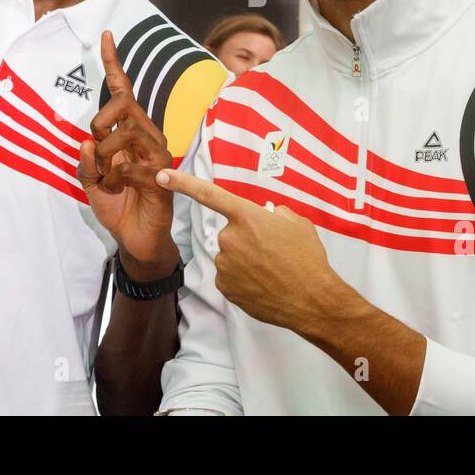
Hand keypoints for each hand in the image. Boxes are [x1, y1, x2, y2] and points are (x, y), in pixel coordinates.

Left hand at [78, 31, 178, 279]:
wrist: (137, 240)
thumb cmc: (118, 207)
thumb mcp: (91, 183)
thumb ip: (85, 161)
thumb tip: (85, 140)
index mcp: (131, 133)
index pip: (124, 92)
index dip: (114, 63)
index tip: (106, 35)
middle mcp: (148, 137)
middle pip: (124, 105)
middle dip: (100, 123)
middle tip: (96, 152)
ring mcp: (158, 155)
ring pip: (127, 132)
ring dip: (106, 158)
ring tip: (108, 178)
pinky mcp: (162, 177)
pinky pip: (132, 165)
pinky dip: (115, 179)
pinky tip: (120, 190)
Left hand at [155, 169, 345, 332]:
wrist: (312, 300)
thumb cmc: (308, 258)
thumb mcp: (298, 223)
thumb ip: (276, 213)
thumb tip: (267, 215)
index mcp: (247, 217)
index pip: (209, 194)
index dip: (183, 183)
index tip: (161, 175)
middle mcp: (230, 238)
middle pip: (230, 233)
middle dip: (246, 239)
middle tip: (271, 252)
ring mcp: (225, 264)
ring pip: (229, 256)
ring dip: (244, 260)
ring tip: (271, 271)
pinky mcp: (224, 287)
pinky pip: (228, 276)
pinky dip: (242, 279)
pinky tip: (262, 284)